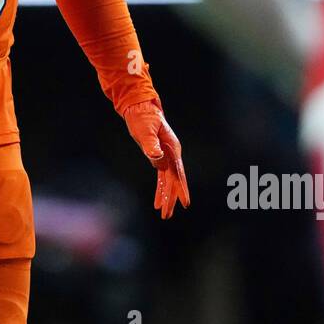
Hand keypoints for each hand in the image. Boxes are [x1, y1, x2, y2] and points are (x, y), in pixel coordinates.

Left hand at [123, 100, 189, 218]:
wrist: (139, 107)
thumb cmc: (142, 117)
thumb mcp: (145, 131)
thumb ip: (152, 146)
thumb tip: (158, 160)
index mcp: (173, 148)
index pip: (178, 173)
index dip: (181, 189)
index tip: (185, 203)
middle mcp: (172, 154)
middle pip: (173, 180)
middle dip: (171, 199)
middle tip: (166, 216)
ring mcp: (166, 156)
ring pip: (168, 181)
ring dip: (166, 196)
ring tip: (163, 213)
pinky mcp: (158, 157)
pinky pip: (161, 177)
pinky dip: (159, 189)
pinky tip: (158, 201)